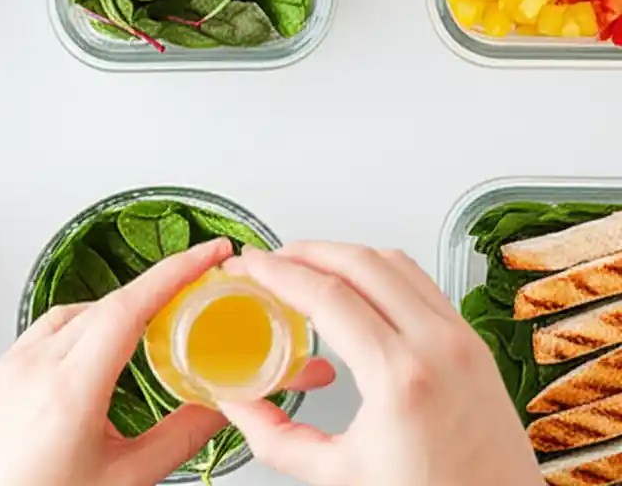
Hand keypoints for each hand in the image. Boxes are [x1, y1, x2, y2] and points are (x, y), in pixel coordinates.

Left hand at [0, 239, 336, 485]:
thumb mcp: (124, 479)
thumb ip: (177, 439)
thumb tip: (217, 409)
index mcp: (67, 389)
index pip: (128, 307)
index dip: (174, 273)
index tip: (207, 254)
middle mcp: (33, 367)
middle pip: (106, 305)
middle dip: (156, 290)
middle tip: (196, 288)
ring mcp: (10, 367)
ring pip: (75, 313)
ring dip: (118, 308)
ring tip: (154, 319)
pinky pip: (47, 330)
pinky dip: (83, 325)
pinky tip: (101, 346)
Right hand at [220, 243, 542, 485]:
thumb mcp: (339, 476)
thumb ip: (278, 438)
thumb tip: (239, 403)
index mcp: (400, 376)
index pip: (326, 296)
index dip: (277, 272)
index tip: (249, 264)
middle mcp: (438, 346)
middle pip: (360, 262)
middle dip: (306, 251)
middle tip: (271, 259)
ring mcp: (462, 340)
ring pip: (396, 262)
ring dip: (344, 255)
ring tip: (308, 267)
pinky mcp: (475, 344)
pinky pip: (422, 284)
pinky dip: (380, 272)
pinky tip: (357, 288)